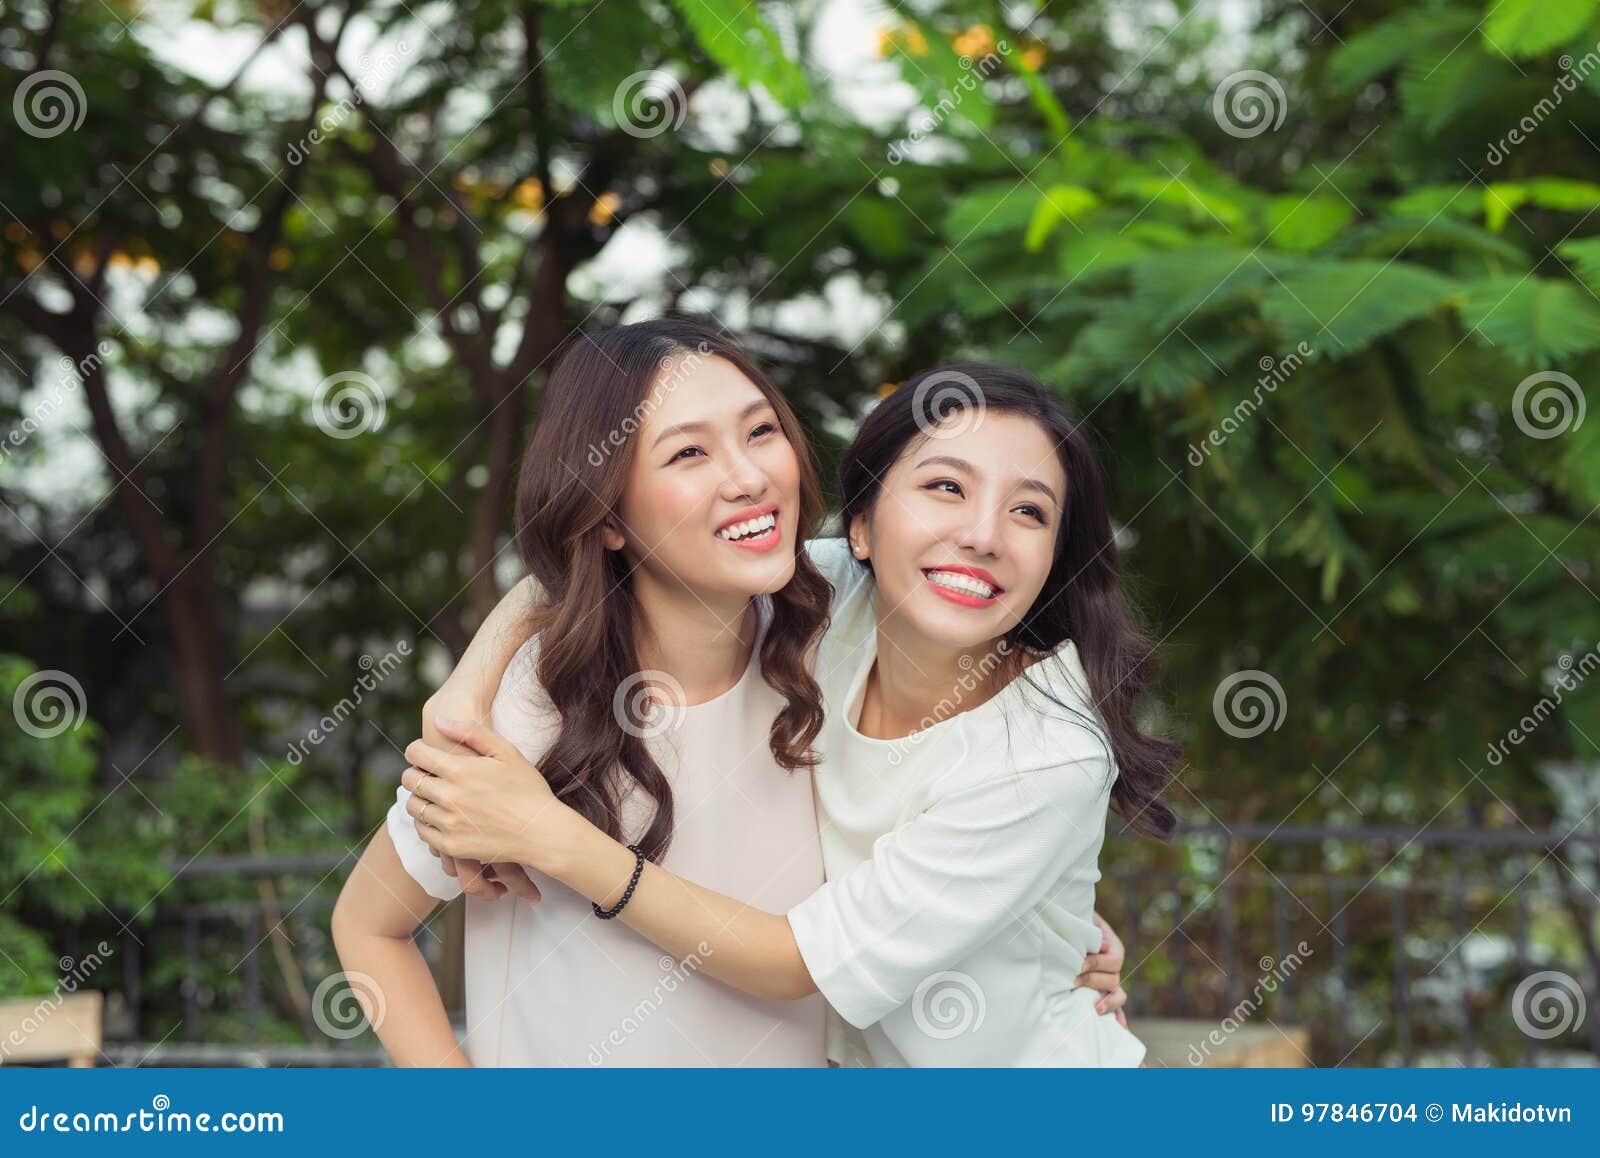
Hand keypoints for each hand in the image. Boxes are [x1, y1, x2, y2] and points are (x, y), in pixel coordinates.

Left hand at [423, 693, 541, 903]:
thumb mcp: (507, 752)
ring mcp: (449, 823)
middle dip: (416, 772)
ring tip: (437, 796)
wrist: (541, 832)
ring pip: (413, 806)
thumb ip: (472, 732)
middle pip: (410, 780)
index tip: (426, 753)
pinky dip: (426, 822)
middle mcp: (449, 797)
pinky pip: (422, 831)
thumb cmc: (527, 789)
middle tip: (431, 775)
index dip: (418, 750)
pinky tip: (443, 817)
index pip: (416, 754)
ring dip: (420, 798)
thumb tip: (439, 721)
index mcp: (460, 770)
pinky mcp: (451, 845)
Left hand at [1081, 910, 1128, 1026]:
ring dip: (1106, 1001)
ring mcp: (1108, 979)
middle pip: (1114, 979)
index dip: (1098, 963)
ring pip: (1118, 995)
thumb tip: (1102, 946)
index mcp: (1111, 945)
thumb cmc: (1070, 920)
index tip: (1079, 964)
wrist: (1062, 923)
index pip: (1115, 960)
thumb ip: (1088, 927)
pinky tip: (1117, 1028)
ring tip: (1094, 1007)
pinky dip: (1117, 1017)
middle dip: (1093, 980)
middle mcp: (1113, 965)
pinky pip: (1116, 1007)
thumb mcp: (1080, 918)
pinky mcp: (1101, 991)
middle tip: (1073, 980)